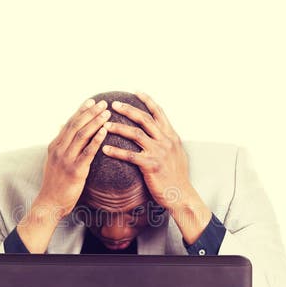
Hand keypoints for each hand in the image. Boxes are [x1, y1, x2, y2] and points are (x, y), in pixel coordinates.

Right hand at [37, 98, 111, 219]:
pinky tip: (105, 131)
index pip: (69, 123)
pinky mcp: (75, 170)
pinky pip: (87, 152)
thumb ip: (60, 145)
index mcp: (54, 146)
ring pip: (82, 135)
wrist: (50, 203)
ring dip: (95, 122)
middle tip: (103, 103)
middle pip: (76, 125)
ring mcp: (66, 159)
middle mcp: (58, 150)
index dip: (81, 111)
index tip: (91, 101)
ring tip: (107, 113)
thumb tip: (63, 128)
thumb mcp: (54, 161)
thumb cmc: (55, 184)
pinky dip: (96, 140)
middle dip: (90, 112)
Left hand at [101, 91, 194, 211]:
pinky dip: (116, 151)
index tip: (136, 91)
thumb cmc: (176, 177)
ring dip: (118, 128)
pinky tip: (105, 149)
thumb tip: (161, 133)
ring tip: (104, 125)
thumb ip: (168, 141)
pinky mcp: (151, 165)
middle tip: (114, 104)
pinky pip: (130, 155)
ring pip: (136, 134)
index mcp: (171, 136)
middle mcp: (166, 141)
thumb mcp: (177, 154)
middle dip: (128, 109)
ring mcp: (159, 152)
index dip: (147, 101)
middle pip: (145, 119)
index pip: (159, 113)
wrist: (181, 194)